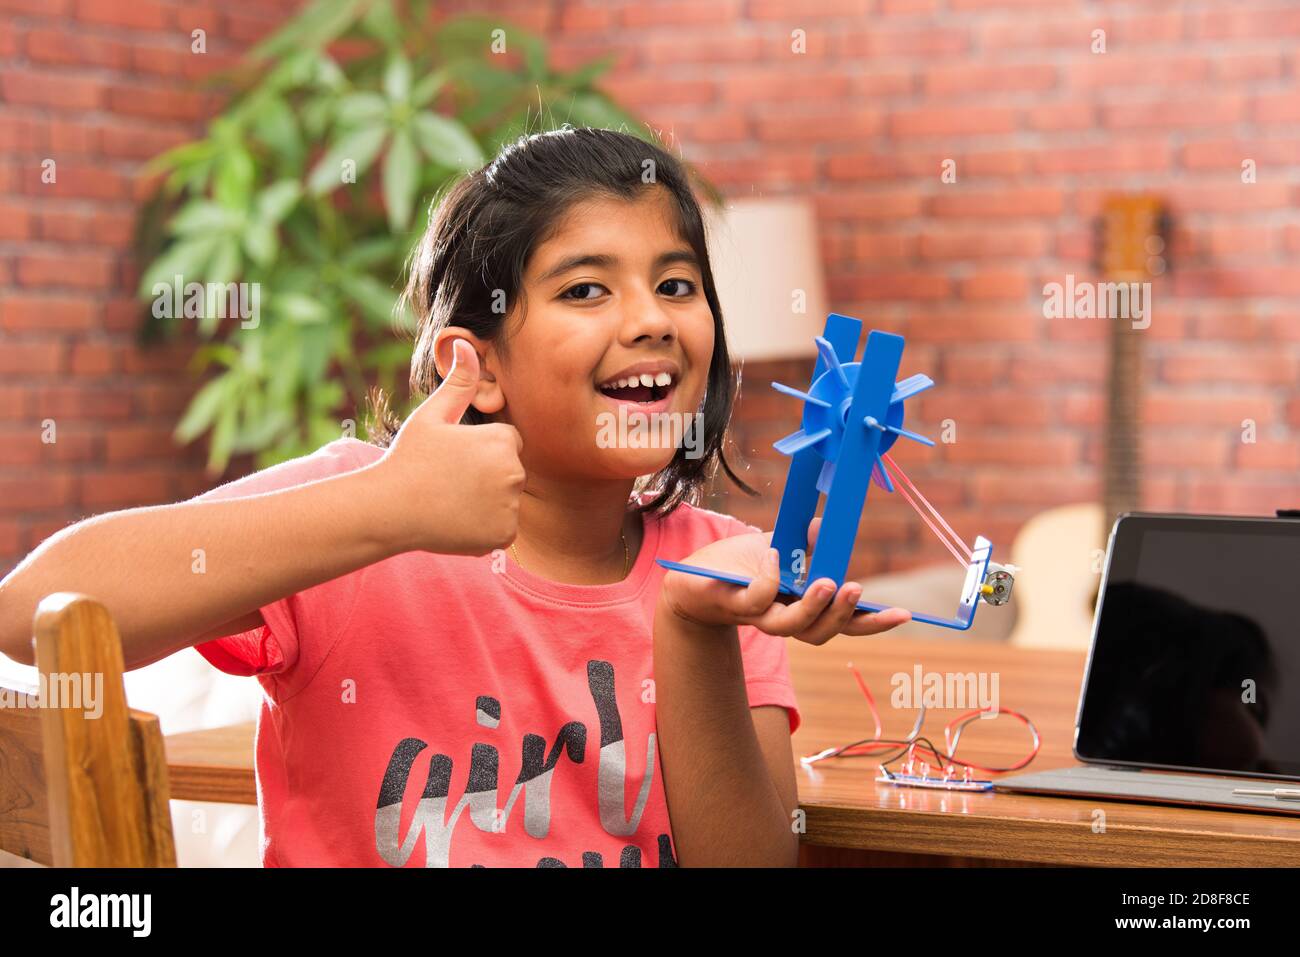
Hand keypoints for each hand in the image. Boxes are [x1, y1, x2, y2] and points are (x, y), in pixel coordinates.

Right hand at [377, 338, 524, 554]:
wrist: (388, 509)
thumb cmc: (408, 458)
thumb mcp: (432, 415)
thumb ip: (458, 383)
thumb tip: (466, 344)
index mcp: (502, 441)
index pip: (507, 443)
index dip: (480, 450)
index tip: (453, 458)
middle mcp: (513, 473)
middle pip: (510, 472)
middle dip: (487, 475)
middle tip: (449, 481)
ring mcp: (509, 507)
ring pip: (506, 501)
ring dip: (487, 502)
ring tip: (450, 500)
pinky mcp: (503, 535)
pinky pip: (502, 528)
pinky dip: (484, 528)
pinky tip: (456, 521)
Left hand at [660, 516, 910, 644]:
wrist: (688, 579)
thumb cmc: (738, 566)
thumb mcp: (777, 547)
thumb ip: (804, 544)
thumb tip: (827, 526)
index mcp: (802, 607)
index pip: (843, 623)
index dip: (873, 622)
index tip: (905, 615)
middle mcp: (783, 618)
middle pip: (821, 633)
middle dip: (843, 615)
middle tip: (857, 591)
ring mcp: (758, 615)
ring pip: (790, 627)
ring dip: (813, 607)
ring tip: (827, 582)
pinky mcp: (732, 604)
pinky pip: (754, 600)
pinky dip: (768, 582)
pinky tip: (776, 559)